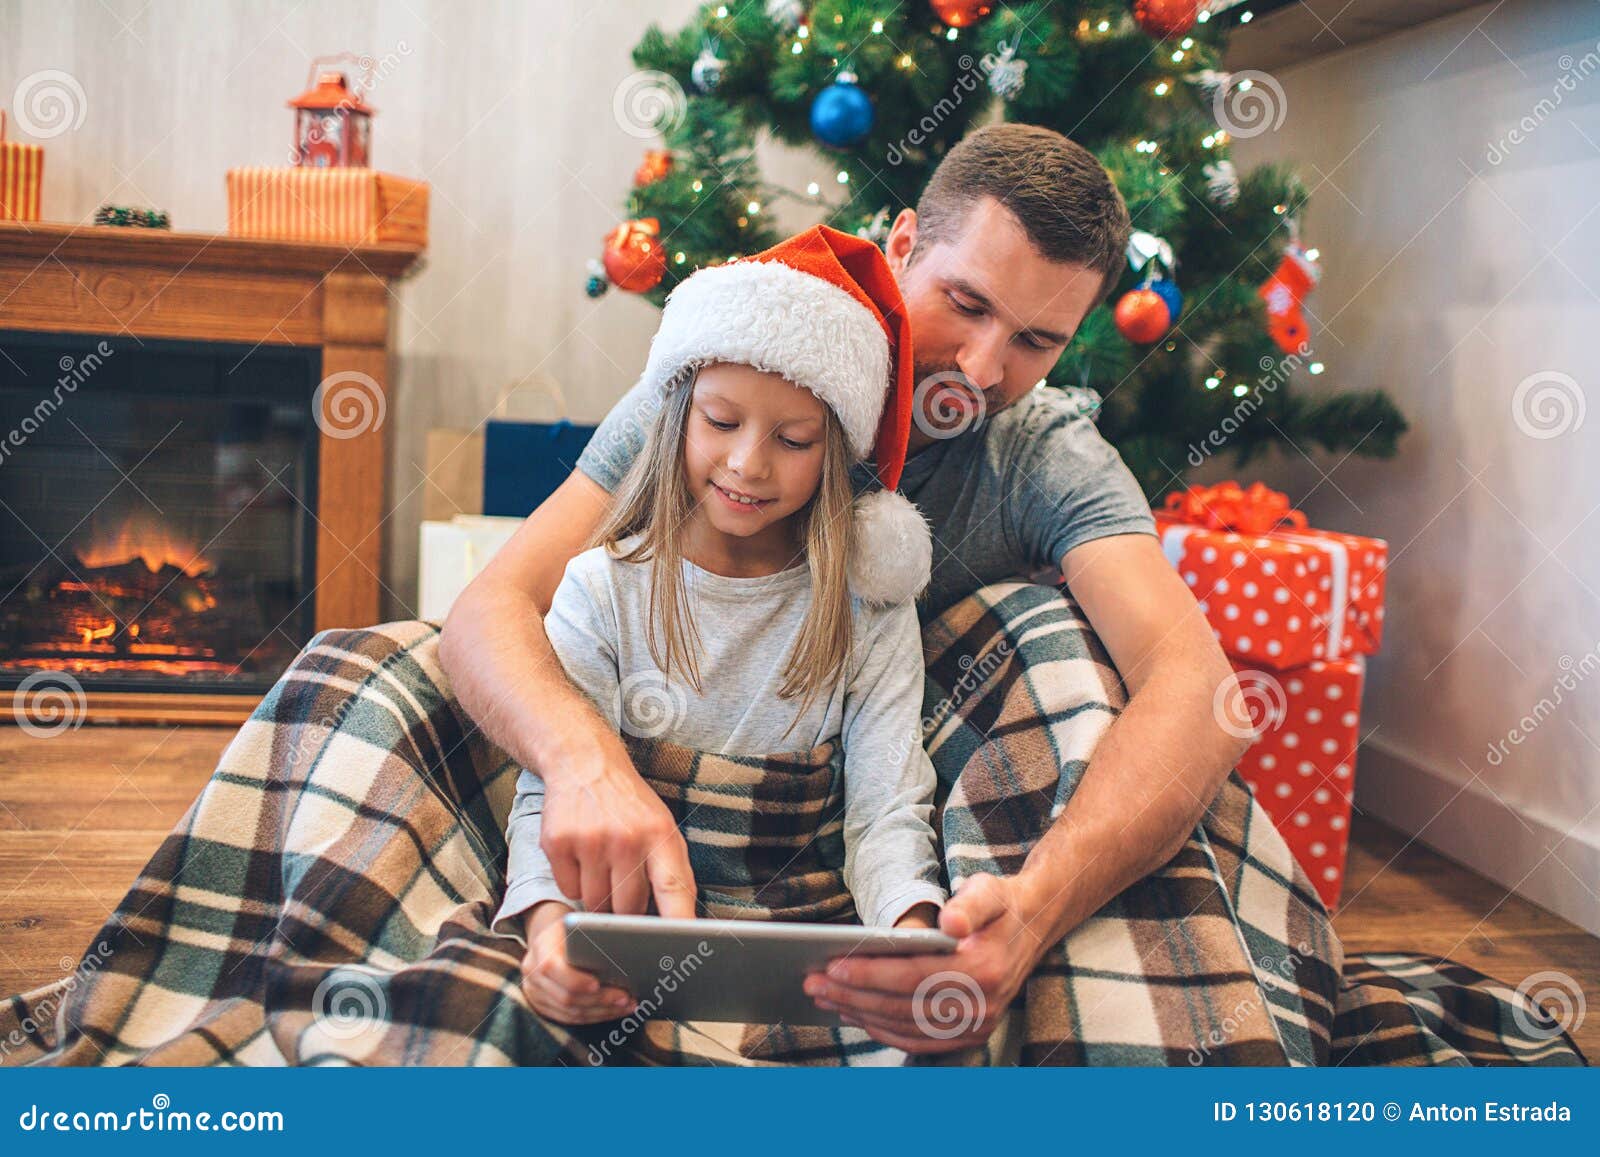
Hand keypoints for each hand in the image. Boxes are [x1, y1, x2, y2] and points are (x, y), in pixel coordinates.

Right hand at [520, 901, 636, 1023]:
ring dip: (602, 1011)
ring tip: (627, 1005)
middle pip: (566, 996)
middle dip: (600, 999)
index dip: (575, 979)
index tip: (598, 984)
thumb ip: (590, 935)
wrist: (551, 939)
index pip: (552, 968)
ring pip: (570, 1012)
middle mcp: (532, 973)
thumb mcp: (577, 925)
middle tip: (626, 997)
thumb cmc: (572, 930)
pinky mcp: (543, 1007)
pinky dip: (595, 1016)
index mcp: (540, 947)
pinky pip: (570, 1018)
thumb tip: (621, 947)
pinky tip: (614, 1011)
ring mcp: (535, 993)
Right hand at [539, 739, 697, 917]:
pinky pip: (568, 891)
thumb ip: (670, 872)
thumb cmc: (629, 806)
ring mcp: (591, 840)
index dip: (678, 925)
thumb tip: (677, 929)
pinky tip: (580, 856)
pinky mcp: (558, 843)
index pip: (675, 889)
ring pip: (595, 904)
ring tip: (602, 865)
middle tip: (623, 893)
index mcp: (660, 836)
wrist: (584, 762)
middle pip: (628, 909)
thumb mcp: (661, 828)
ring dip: (598, 898)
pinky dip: (574, 883)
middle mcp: (627, 838)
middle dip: (626, 912)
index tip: (680, 952)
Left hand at [805, 873, 1042, 1053]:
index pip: (914, 976)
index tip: (832, 968)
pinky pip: (918, 1040)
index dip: (870, 974)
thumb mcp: (989, 890)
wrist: (1033, 927)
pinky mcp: (971, 1034)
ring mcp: (977, 1024)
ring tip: (825, 997)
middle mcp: (982, 1004)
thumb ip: (970, 904)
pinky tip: (856, 1015)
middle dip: (852, 996)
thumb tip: (949, 921)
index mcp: (983, 968)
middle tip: (813, 983)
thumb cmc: (1000, 904)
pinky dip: (883, 1031)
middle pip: (902, 1006)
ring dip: (860, 1015)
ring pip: (905, 1027)